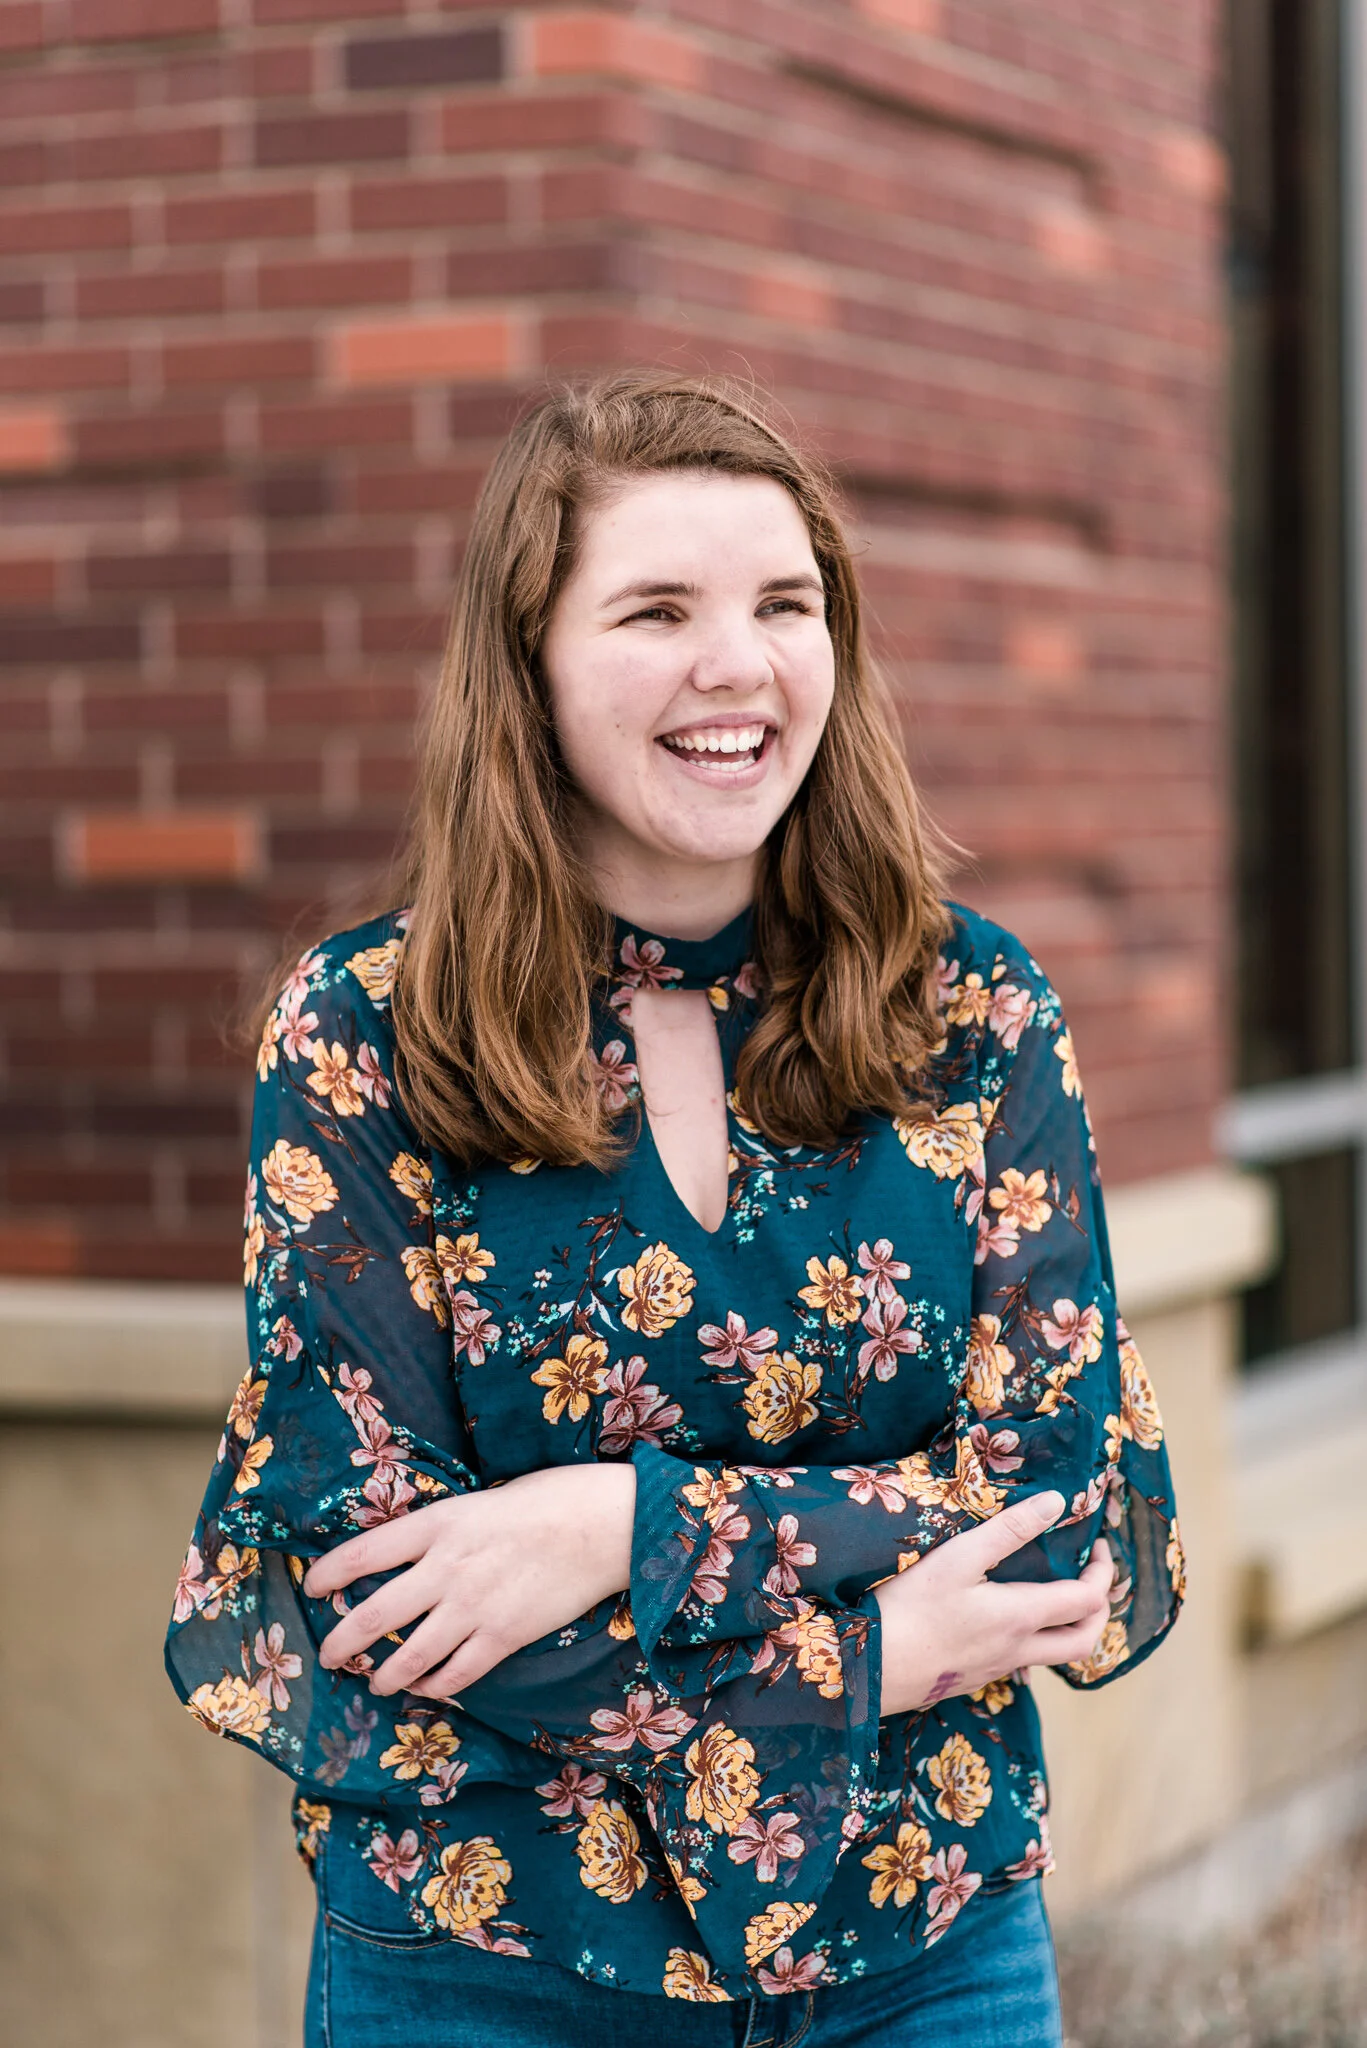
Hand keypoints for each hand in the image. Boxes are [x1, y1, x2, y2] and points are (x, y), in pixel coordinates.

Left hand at [302, 1462, 634, 1699]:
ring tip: (373, 1683)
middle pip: (373, 1615)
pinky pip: (455, 1674)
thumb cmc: (548, 1499)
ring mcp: (472, 1607)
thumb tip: (417, 1553)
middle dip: (341, 1642)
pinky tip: (425, 1687)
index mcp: (438, 1524)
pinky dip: (433, 1686)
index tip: (311, 1588)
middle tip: (328, 1655)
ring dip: (382, 1676)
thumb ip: (445, 1530)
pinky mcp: (503, 1637)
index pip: (364, 1553)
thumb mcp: (482, 1499)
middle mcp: (445, 1568)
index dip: (329, 1574)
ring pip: (408, 1657)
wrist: (602, 1524)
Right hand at [873, 1490, 1114, 1714]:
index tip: (1097, 1545)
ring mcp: (996, 1669)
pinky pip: (1023, 1661)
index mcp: (1021, 1618)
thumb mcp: (959, 1557)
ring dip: (1069, 1624)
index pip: (1087, 1600)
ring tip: (1054, 1590)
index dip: (1103, 1571)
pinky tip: (1008, 1615)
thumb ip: (1010, 1529)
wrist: (868, 1670)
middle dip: (1098, 1608)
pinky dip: (1036, 1637)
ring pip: (1055, 1655)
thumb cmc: (910, 1607)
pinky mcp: (974, 1676)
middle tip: (1089, 1575)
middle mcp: (1018, 1650)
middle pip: (1084, 1641)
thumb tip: (1057, 1502)